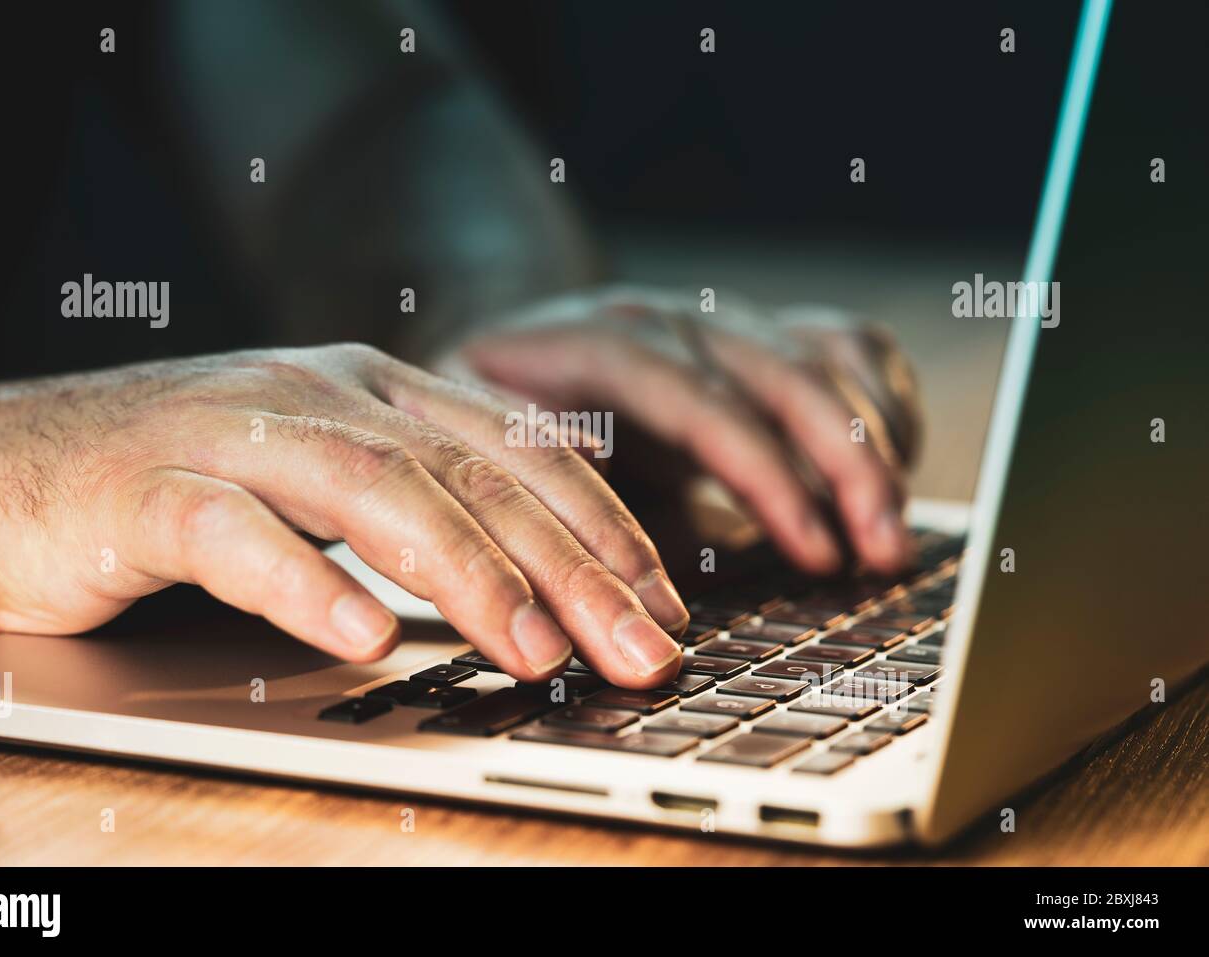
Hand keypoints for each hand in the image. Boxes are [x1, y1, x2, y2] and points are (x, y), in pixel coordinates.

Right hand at [0, 346, 687, 687]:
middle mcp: (318, 393)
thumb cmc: (172, 487)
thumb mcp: (319, 484)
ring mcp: (232, 430)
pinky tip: (362, 637)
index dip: (604, 529)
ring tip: (535, 653)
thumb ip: (416, 513)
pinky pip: (236, 530)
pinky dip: (304, 581)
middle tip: (642, 650)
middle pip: (472, 477)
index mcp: (374, 390)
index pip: (519, 453)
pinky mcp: (146, 484)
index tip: (664, 606)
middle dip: (572, 568)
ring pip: (376, 493)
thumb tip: (539, 589)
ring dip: (469, 576)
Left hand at [435, 286, 922, 574]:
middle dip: (849, 467)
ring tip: (892, 539)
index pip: (700, 401)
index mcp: (602, 345)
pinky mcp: (762, 334)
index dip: (767, 475)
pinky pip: (852, 346)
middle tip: (882, 557)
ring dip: (878, 445)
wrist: (510, 349)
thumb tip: (616, 565)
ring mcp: (724, 321)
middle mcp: (675, 321)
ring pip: (831, 356)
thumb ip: (554, 499)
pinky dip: (886, 404)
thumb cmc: (500, 423)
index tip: (815, 552)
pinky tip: (894, 472)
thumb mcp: (496, 457)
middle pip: (785, 373)